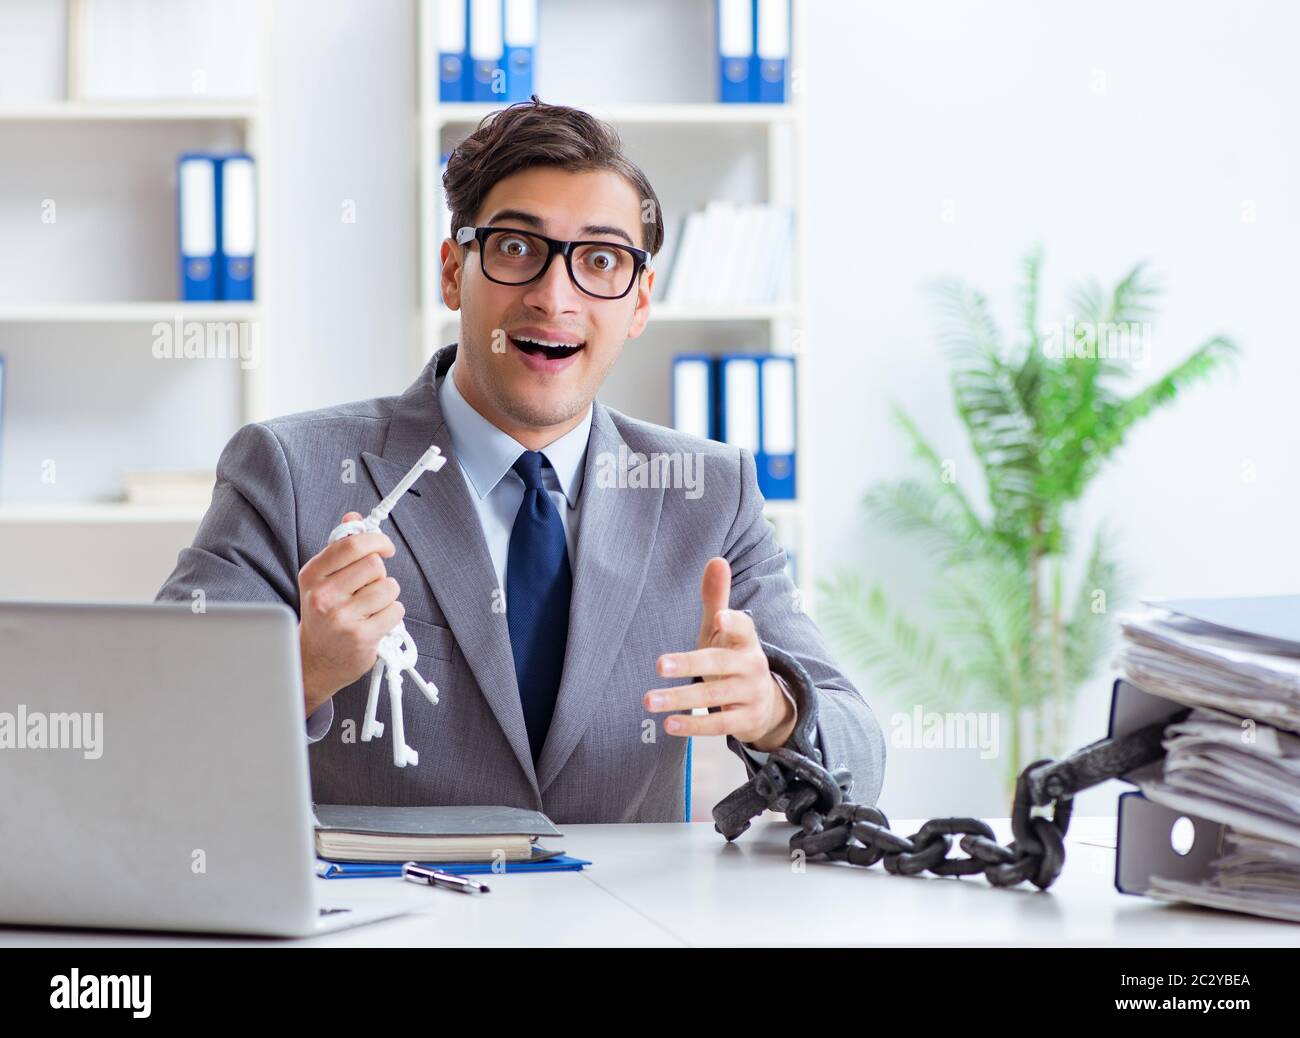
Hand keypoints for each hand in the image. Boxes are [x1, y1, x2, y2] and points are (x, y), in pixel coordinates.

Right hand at [298, 512, 403, 716]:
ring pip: (389, 587)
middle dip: (379, 573)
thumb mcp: (322, 579)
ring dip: (386, 595)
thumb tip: (355, 517)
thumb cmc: (322, 616)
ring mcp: (342, 618)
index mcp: (312, 575)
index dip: (376, 540)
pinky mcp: (362, 637)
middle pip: (375, 564)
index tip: (385, 547)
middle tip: (369, 587)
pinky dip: (391, 614)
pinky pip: (395, 610)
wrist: (314, 661)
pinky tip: (375, 622)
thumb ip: (340, 547)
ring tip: (370, 607)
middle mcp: (324, 596)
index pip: (352, 543)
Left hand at [643, 556, 796, 750]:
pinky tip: (669, 724)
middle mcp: (752, 666)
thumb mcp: (725, 630)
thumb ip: (717, 598)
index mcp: (746, 640)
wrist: (766, 703)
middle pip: (719, 664)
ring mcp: (751, 695)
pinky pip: (719, 725)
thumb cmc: (733, 658)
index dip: (733, 622)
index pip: (744, 628)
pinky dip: (693, 726)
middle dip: (689, 664)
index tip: (718, 617)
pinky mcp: (746, 721)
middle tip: (657, 665)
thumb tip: (716, 559)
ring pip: (714, 698)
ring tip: (648, 701)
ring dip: (680, 699)